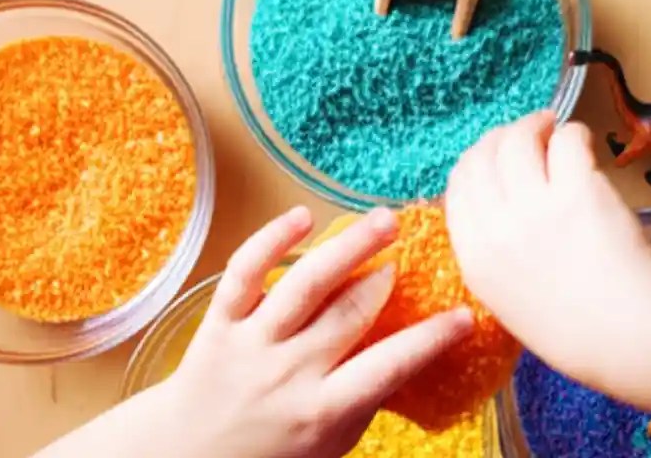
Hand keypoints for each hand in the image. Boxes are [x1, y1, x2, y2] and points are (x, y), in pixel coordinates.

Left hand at [158, 207, 472, 457]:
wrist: (183, 457)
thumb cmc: (270, 450)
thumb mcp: (330, 441)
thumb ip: (367, 399)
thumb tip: (414, 354)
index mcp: (321, 409)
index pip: (388, 367)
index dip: (431, 338)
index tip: (466, 315)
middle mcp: (288, 372)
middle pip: (348, 314)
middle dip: (386, 278)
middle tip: (412, 253)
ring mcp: (252, 343)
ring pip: (306, 284)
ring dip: (349, 246)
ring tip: (384, 220)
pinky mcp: (219, 319)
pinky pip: (245, 271)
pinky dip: (272, 239)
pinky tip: (303, 216)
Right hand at [444, 112, 650, 380]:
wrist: (630, 339)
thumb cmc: (578, 331)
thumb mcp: (510, 300)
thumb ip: (496, 253)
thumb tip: (500, 204)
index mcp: (475, 260)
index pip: (459, 187)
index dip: (477, 161)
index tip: (496, 155)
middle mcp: (496, 229)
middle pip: (482, 156)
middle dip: (503, 136)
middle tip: (528, 134)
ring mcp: (535, 207)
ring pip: (519, 140)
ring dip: (536, 125)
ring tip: (555, 128)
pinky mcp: (578, 191)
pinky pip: (566, 141)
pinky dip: (574, 134)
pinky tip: (584, 143)